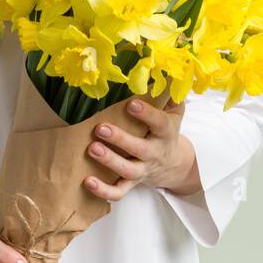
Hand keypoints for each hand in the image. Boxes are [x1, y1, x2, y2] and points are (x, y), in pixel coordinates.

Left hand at [84, 96, 198, 199]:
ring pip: (127, 171)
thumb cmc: (166, 130)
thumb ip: (169, 94)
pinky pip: (119, 192)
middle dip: (120, 139)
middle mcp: (154, 153)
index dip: (147, 114)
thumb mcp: (175, 111)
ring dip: (109, 161)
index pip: (159, 123)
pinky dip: (103, 190)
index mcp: (165, 132)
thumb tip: (164, 70)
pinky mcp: (132, 183)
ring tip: (92, 148)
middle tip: (100, 128)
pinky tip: (87, 181)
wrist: (174, 164)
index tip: (131, 104)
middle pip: (140, 149)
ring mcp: (143, 170)